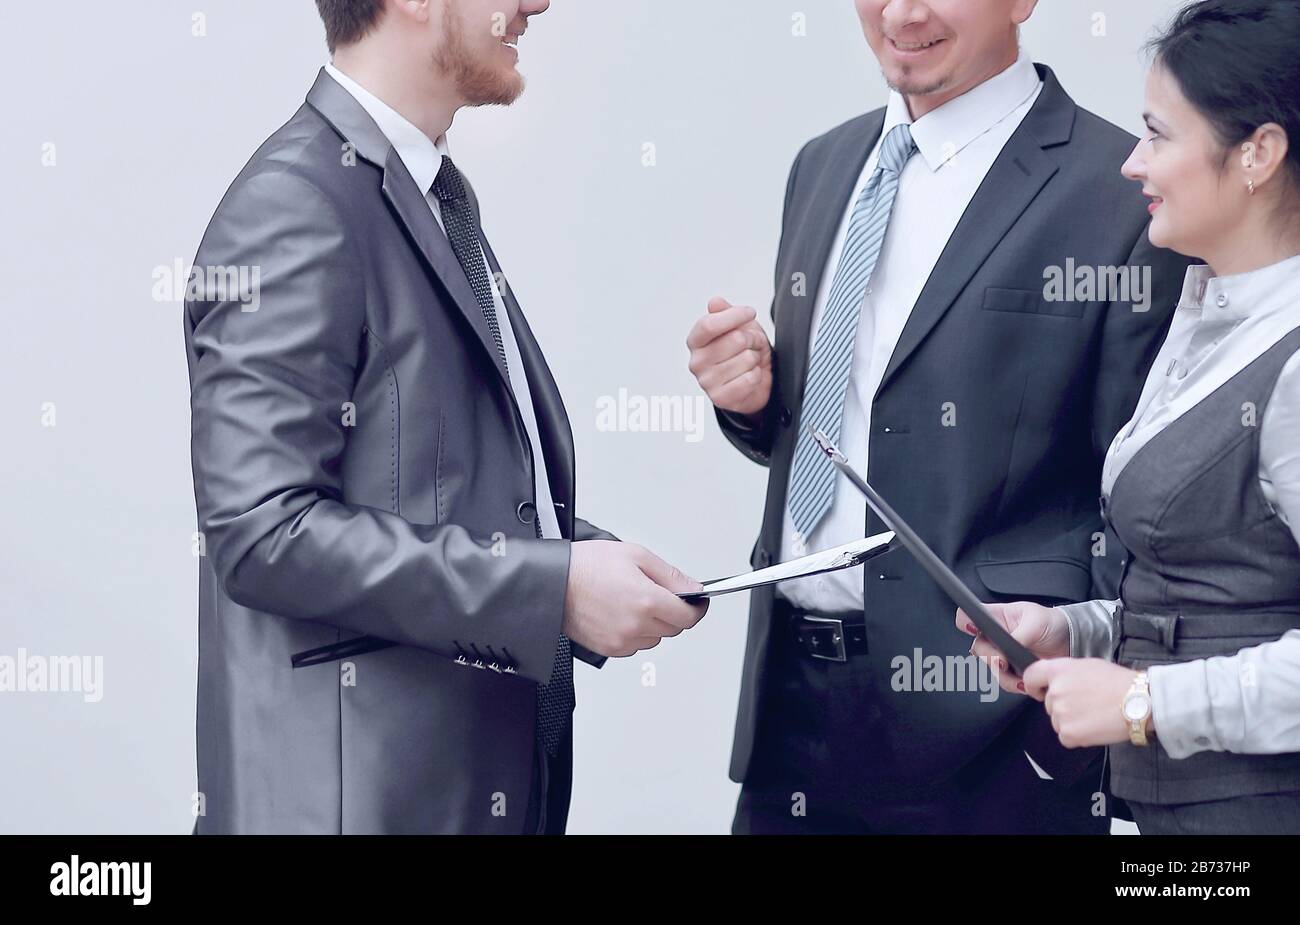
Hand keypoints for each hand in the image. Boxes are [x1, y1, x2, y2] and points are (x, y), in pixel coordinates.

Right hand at [563, 541, 707, 657]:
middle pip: (674, 628)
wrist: (552, 583)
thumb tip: (694, 589)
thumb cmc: (586, 566)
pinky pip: (635, 646)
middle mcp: (636, 626)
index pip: (689, 616)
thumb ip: (670, 575)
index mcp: (646, 601)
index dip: (697, 608)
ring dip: (653, 624)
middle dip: (672, 612)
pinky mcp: (609, 649)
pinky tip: (620, 613)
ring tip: (632, 601)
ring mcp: (622, 641)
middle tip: (658, 593)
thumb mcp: (635, 555)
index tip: (698, 602)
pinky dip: (635, 633)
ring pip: (655, 638)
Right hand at [686, 296, 772, 414]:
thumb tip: (715, 302)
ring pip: (746, 358)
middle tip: (751, 344)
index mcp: (696, 341)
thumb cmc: (742, 352)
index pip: (709, 324)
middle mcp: (696, 362)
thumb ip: (725, 312)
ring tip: (750, 361)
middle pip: (735, 339)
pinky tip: (749, 376)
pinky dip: (756, 375)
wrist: (752, 383)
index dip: (734, 315)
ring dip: (755, 358)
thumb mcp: (737, 326)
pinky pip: (750, 378)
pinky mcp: (720, 398)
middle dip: (752, 339)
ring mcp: (706, 382)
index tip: (749, 312)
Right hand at [955, 601, 1069, 693]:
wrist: (1070, 642)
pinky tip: (1026, 684)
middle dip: (990, 658)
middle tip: (1003, 662)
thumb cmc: (1051, 623)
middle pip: (977, 648)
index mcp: (995, 617)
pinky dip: (1015, 685)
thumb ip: (1019, 633)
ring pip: (990, 669)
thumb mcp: (1036, 621)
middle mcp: (994, 636)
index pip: (966, 617)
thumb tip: (1008, 645)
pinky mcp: (1012, 671)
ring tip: (1020, 679)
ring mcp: (1002, 654)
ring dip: (1004, 677)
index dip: (966, 623)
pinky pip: (1005, 681)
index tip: (975, 631)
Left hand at [1021, 659, 1148, 747]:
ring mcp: (1060, 714)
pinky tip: (1094, 727)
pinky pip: (1065, 737)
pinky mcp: (1068, 734)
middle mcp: (1055, 691)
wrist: (1139, 702)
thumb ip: (1066, 672)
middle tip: (1087, 704)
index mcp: (1058, 670)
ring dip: (1071, 721)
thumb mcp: (1088, 665)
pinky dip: (1078, 735)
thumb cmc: (1119, 682)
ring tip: (1095, 714)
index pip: (1031, 676)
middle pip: (1049, 703)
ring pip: (1057, 721)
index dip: (1034, 685)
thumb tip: (1054, 681)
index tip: (1038, 691)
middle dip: (1063, 705)